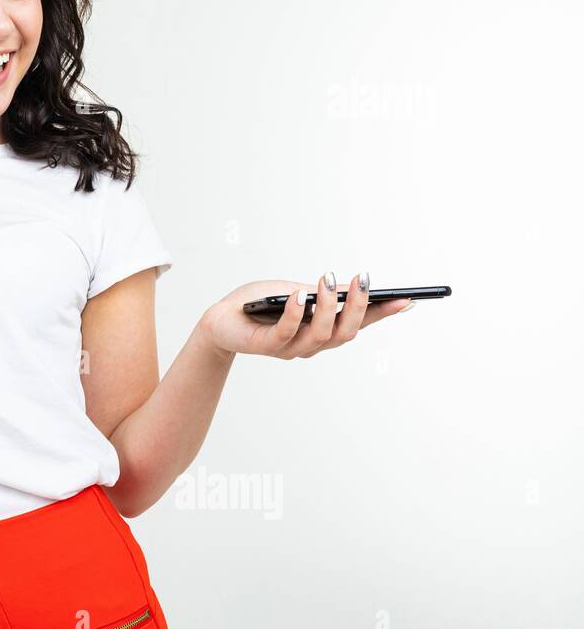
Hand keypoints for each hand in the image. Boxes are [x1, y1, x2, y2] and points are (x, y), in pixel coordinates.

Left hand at [202, 271, 413, 358]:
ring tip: (327, 280)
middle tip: (363, 280)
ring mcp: (291, 348)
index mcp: (323, 330)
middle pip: (345, 333)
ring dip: (327, 306)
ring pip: (321, 335)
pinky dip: (294, 314)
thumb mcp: (299, 291)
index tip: (407, 299)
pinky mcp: (267, 346)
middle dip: (358, 307)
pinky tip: (298, 296)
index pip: (359, 324)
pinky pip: (286, 334)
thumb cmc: (261, 304)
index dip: (382, 313)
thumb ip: (327, 294)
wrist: (221, 319)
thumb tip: (360, 285)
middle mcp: (311, 344)